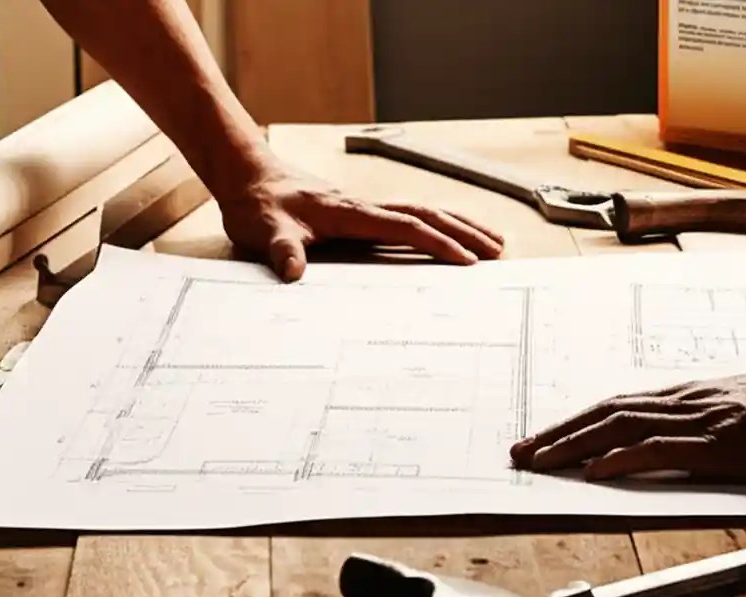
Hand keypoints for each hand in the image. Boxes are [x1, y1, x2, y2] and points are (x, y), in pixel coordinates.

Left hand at [216, 161, 504, 280]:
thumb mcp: (263, 231)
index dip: (437, 243)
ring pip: (422, 211)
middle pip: (426, 214)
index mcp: (350, 212)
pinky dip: (435, 223)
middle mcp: (364, 206)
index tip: (467, 261)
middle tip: (499, 251)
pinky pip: (408, 216)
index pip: (405, 227)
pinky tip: (445, 232)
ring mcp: (364, 207)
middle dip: (464, 231)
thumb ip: (281, 250)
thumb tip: (293, 272)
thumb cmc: (256, 204)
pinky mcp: (359, 212)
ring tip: (491, 240)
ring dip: (458, 224)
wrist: (246, 175)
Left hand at [510, 370, 745, 482]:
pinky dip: (621, 458)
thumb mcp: (737, 407)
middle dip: (557, 434)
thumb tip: (663, 440)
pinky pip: (660, 449)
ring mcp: (700, 422)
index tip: (542, 437)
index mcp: (687, 396)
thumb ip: (700, 418)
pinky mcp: (719, 446)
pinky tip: (595, 470)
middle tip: (520, 453)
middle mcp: (684, 402)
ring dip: (573, 445)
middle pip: (605, 413)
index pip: (616, 405)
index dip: (574, 422)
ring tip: (539, 461)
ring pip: (620, 428)